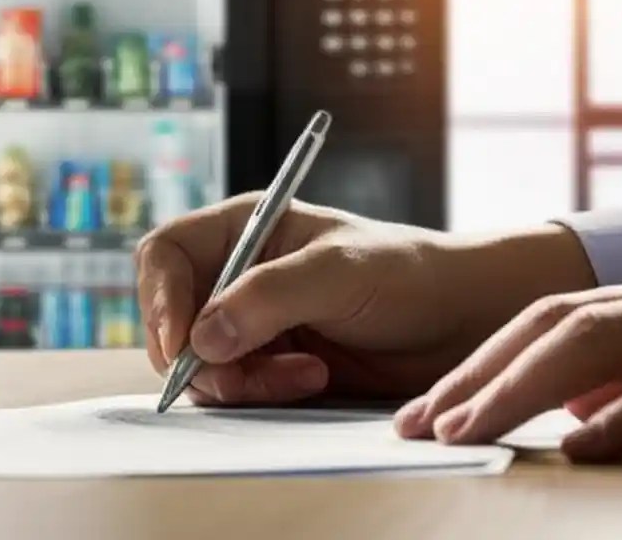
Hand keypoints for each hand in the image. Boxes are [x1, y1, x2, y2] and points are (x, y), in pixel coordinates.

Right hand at [135, 194, 596, 405]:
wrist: (462, 324)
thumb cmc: (408, 276)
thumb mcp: (338, 273)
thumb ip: (267, 298)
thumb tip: (202, 338)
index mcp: (243, 228)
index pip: (166, 255)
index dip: (160, 297)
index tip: (181, 340)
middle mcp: (236, 273)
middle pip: (173, 318)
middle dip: (201, 354)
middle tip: (241, 375)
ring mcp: (248, 323)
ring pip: (199, 363)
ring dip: (242, 379)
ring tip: (306, 374)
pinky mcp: (266, 365)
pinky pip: (232, 390)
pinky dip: (263, 394)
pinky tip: (315, 380)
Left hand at [396, 252, 621, 461]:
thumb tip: (575, 404)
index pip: (554, 322)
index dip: (486, 364)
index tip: (428, 412)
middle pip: (558, 323)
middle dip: (480, 374)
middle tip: (417, 425)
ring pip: (601, 336)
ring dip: (522, 385)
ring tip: (463, 431)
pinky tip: (578, 446)